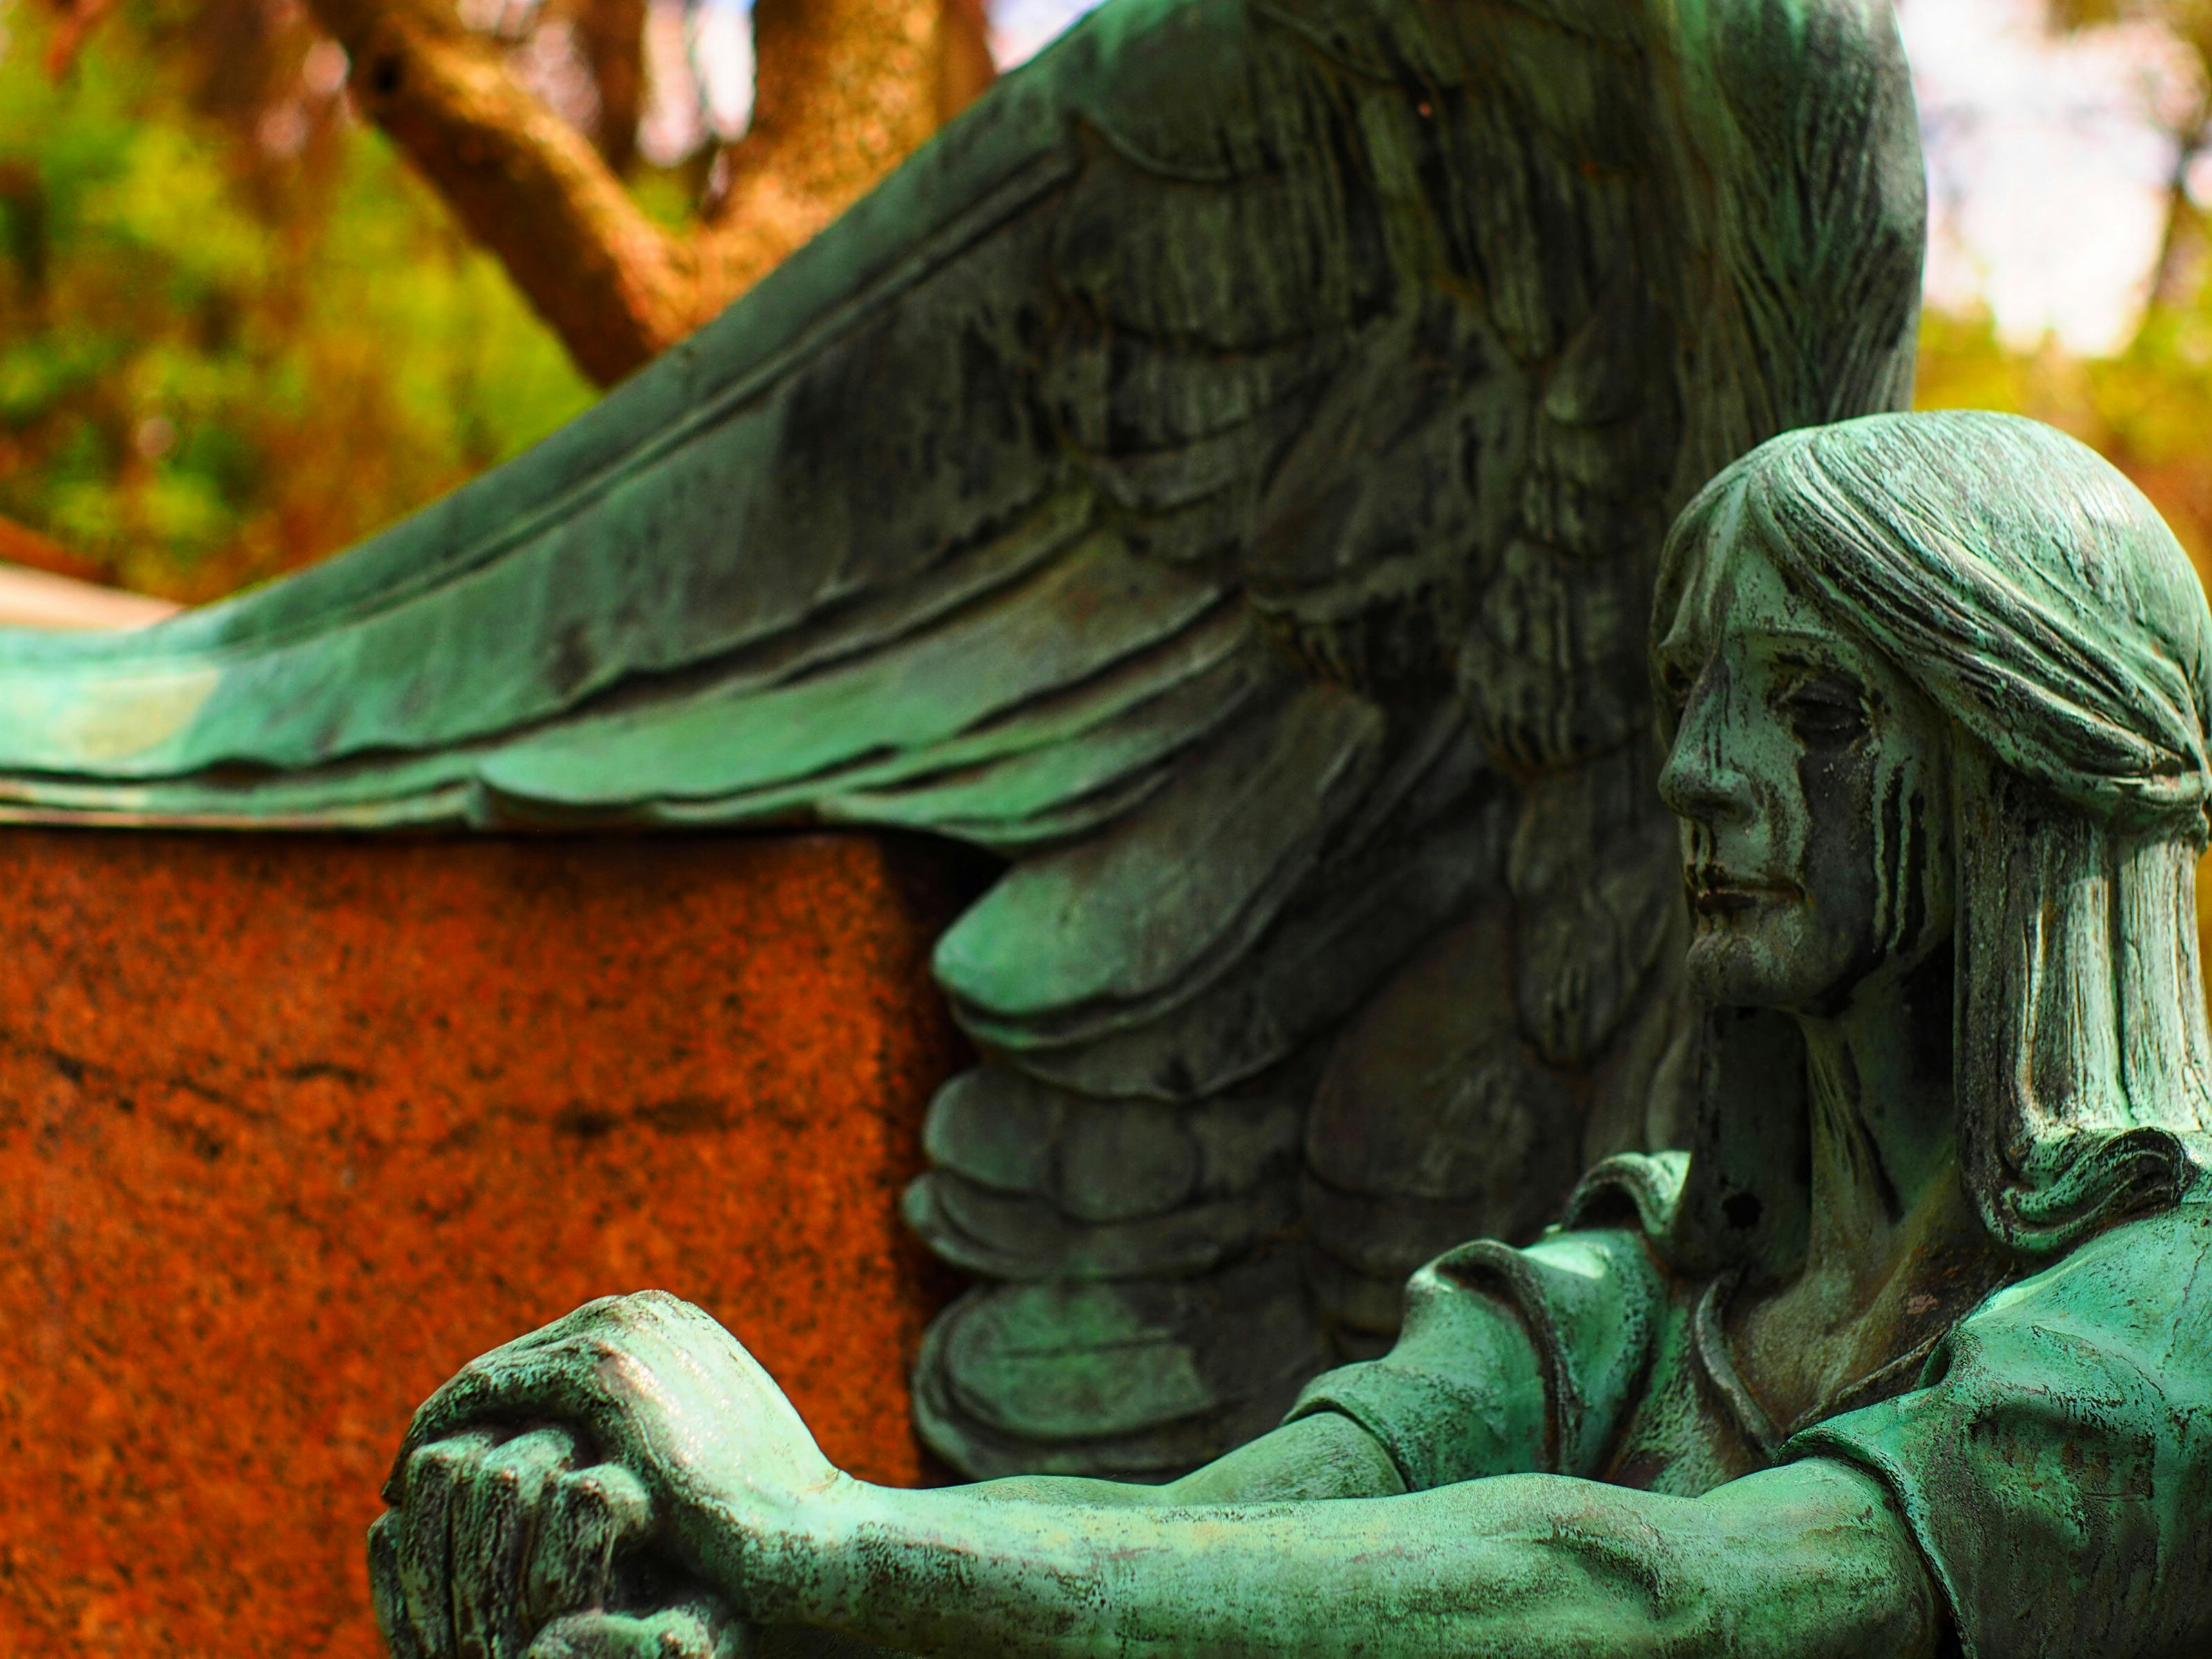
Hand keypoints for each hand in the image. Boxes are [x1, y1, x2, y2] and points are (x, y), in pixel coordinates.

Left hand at [372, 1292, 847, 1654]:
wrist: (806, 1540)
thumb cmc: (757, 1517)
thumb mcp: (698, 1443)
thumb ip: (645, 1418)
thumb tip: (577, 1440)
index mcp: (661, 1317)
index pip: (543, 1357)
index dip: (485, 1411)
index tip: (444, 1465)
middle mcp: (640, 1309)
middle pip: (509, 1363)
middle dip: (453, 1421)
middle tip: (405, 1478)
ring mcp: (626, 1333)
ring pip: (487, 1381)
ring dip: (435, 1434)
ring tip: (405, 1492)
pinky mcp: (608, 1377)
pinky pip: (486, 1402)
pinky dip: (438, 1442)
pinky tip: (413, 1494)